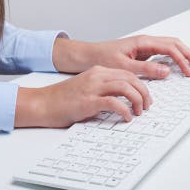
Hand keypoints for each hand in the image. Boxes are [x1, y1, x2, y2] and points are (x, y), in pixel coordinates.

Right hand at [14, 65, 151, 127]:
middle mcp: (97, 76)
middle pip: (130, 78)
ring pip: (125, 87)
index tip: (146, 97)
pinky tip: (126, 117)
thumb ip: (103, 90)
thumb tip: (122, 101)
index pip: (127, 73)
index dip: (140, 85)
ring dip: (137, 100)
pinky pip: (113, 102)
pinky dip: (124, 110)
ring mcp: (92, 87)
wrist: (42, 103)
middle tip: (146, 106)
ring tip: (138, 112)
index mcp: (97, 71)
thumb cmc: (62, 99)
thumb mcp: (86, 88)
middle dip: (143, 92)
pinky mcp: (88, 100)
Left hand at [53, 34, 189, 77]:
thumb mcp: (123, 66)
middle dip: (189, 54)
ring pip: (170, 47)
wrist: (88, 56)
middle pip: (174, 44)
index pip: (170, 48)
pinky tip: (179, 65)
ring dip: (183, 55)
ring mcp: (144, 47)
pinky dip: (174, 58)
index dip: (182, 60)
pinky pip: (163, 53)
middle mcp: (145, 42)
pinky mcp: (142, 53)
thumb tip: (166, 71)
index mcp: (143, 42)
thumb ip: (146, 69)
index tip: (189, 72)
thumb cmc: (102, 58)